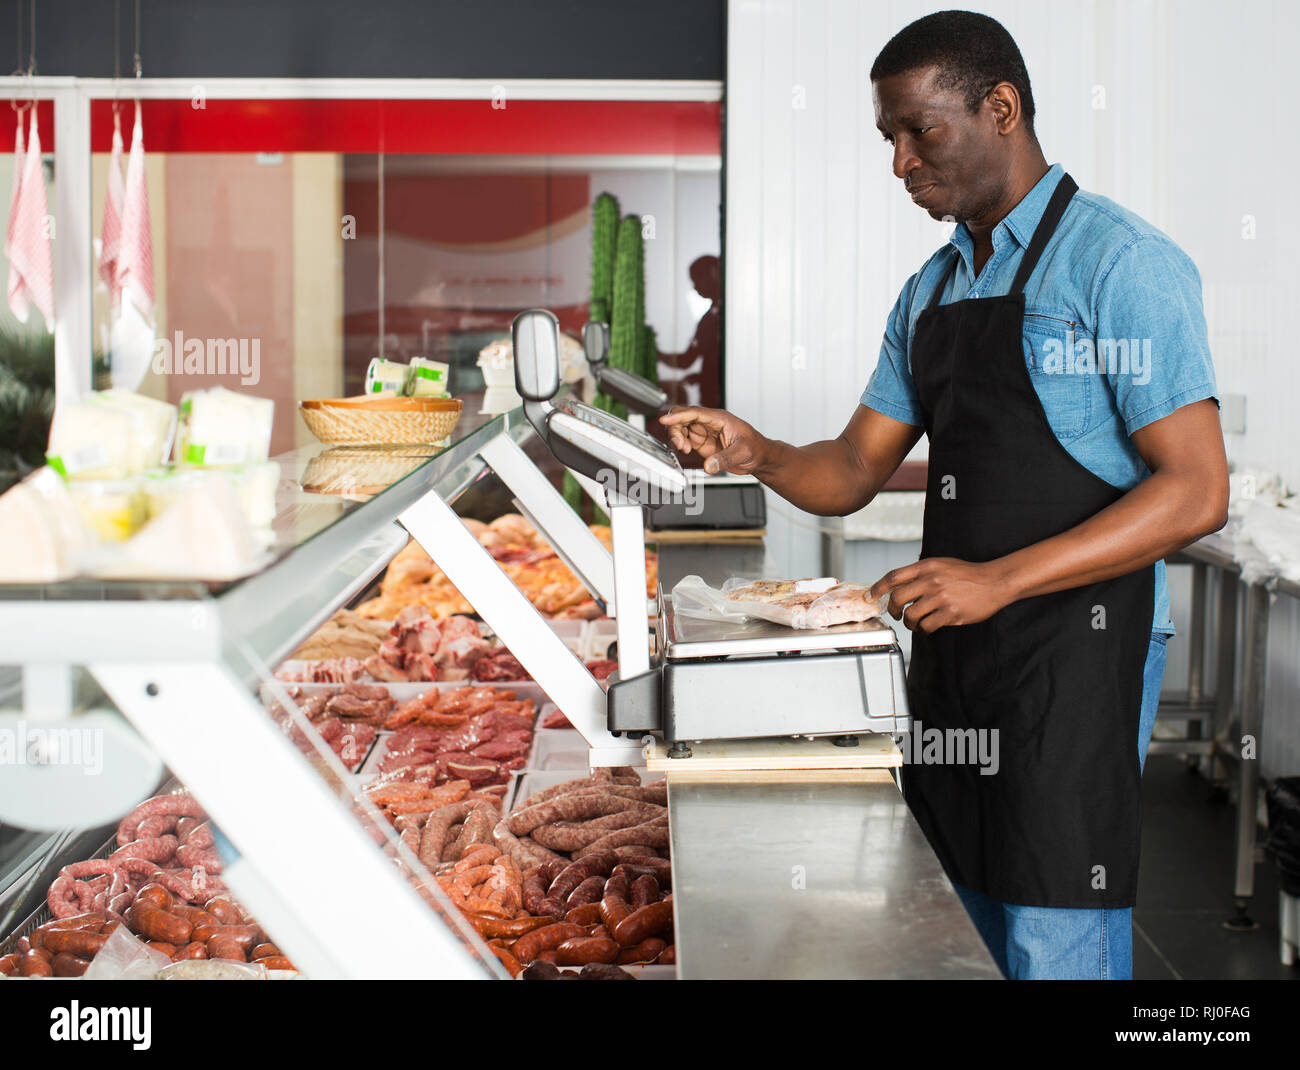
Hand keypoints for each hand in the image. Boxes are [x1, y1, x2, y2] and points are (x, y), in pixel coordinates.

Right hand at [658, 406, 766, 475]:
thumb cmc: (755, 448)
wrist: (758, 456)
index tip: (666, 420)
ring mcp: (704, 432)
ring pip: (680, 428)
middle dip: (675, 428)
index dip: (678, 415)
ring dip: (676, 438)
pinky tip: (686, 452)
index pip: (694, 412)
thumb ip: (725, 459)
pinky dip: (680, 445)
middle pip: (683, 417)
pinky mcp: (701, 443)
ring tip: (684, 450)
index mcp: (719, 418)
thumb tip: (709, 466)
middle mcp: (709, 423)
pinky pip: (684, 439)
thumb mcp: (742, 452)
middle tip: (680, 445)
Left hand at [869, 558, 1014, 632]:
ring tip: (914, 623)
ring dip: (909, 623)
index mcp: (927, 566)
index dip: (877, 588)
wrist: (994, 581)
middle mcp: (931, 580)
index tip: (870, 596)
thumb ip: (920, 573)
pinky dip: (923, 630)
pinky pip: (927, 626)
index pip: (893, 577)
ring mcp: (941, 597)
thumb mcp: (941, 565)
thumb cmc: (967, 574)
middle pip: (897, 597)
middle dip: (891, 609)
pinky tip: (926, 628)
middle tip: (894, 614)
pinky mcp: (950, 613)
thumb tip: (898, 585)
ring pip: (911, 615)